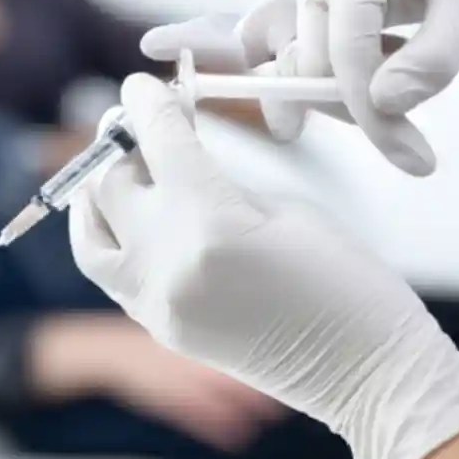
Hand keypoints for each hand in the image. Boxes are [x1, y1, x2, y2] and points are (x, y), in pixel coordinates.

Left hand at [69, 75, 458, 458]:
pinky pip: (113, 275)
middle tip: (136, 120)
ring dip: (95, 196)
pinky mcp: (162, 330)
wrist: (367, 372)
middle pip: (113, 184)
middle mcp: (169, 265)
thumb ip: (220, 180)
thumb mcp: (286, 209)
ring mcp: (158, 305)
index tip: (140, 86)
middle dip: (121, 142)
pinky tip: (131, 217)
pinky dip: (111, 238)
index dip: (146, 104)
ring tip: (116, 169)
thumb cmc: (347, 281)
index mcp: (210, 223)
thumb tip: (177, 153)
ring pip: (91, 238)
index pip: (158, 142)